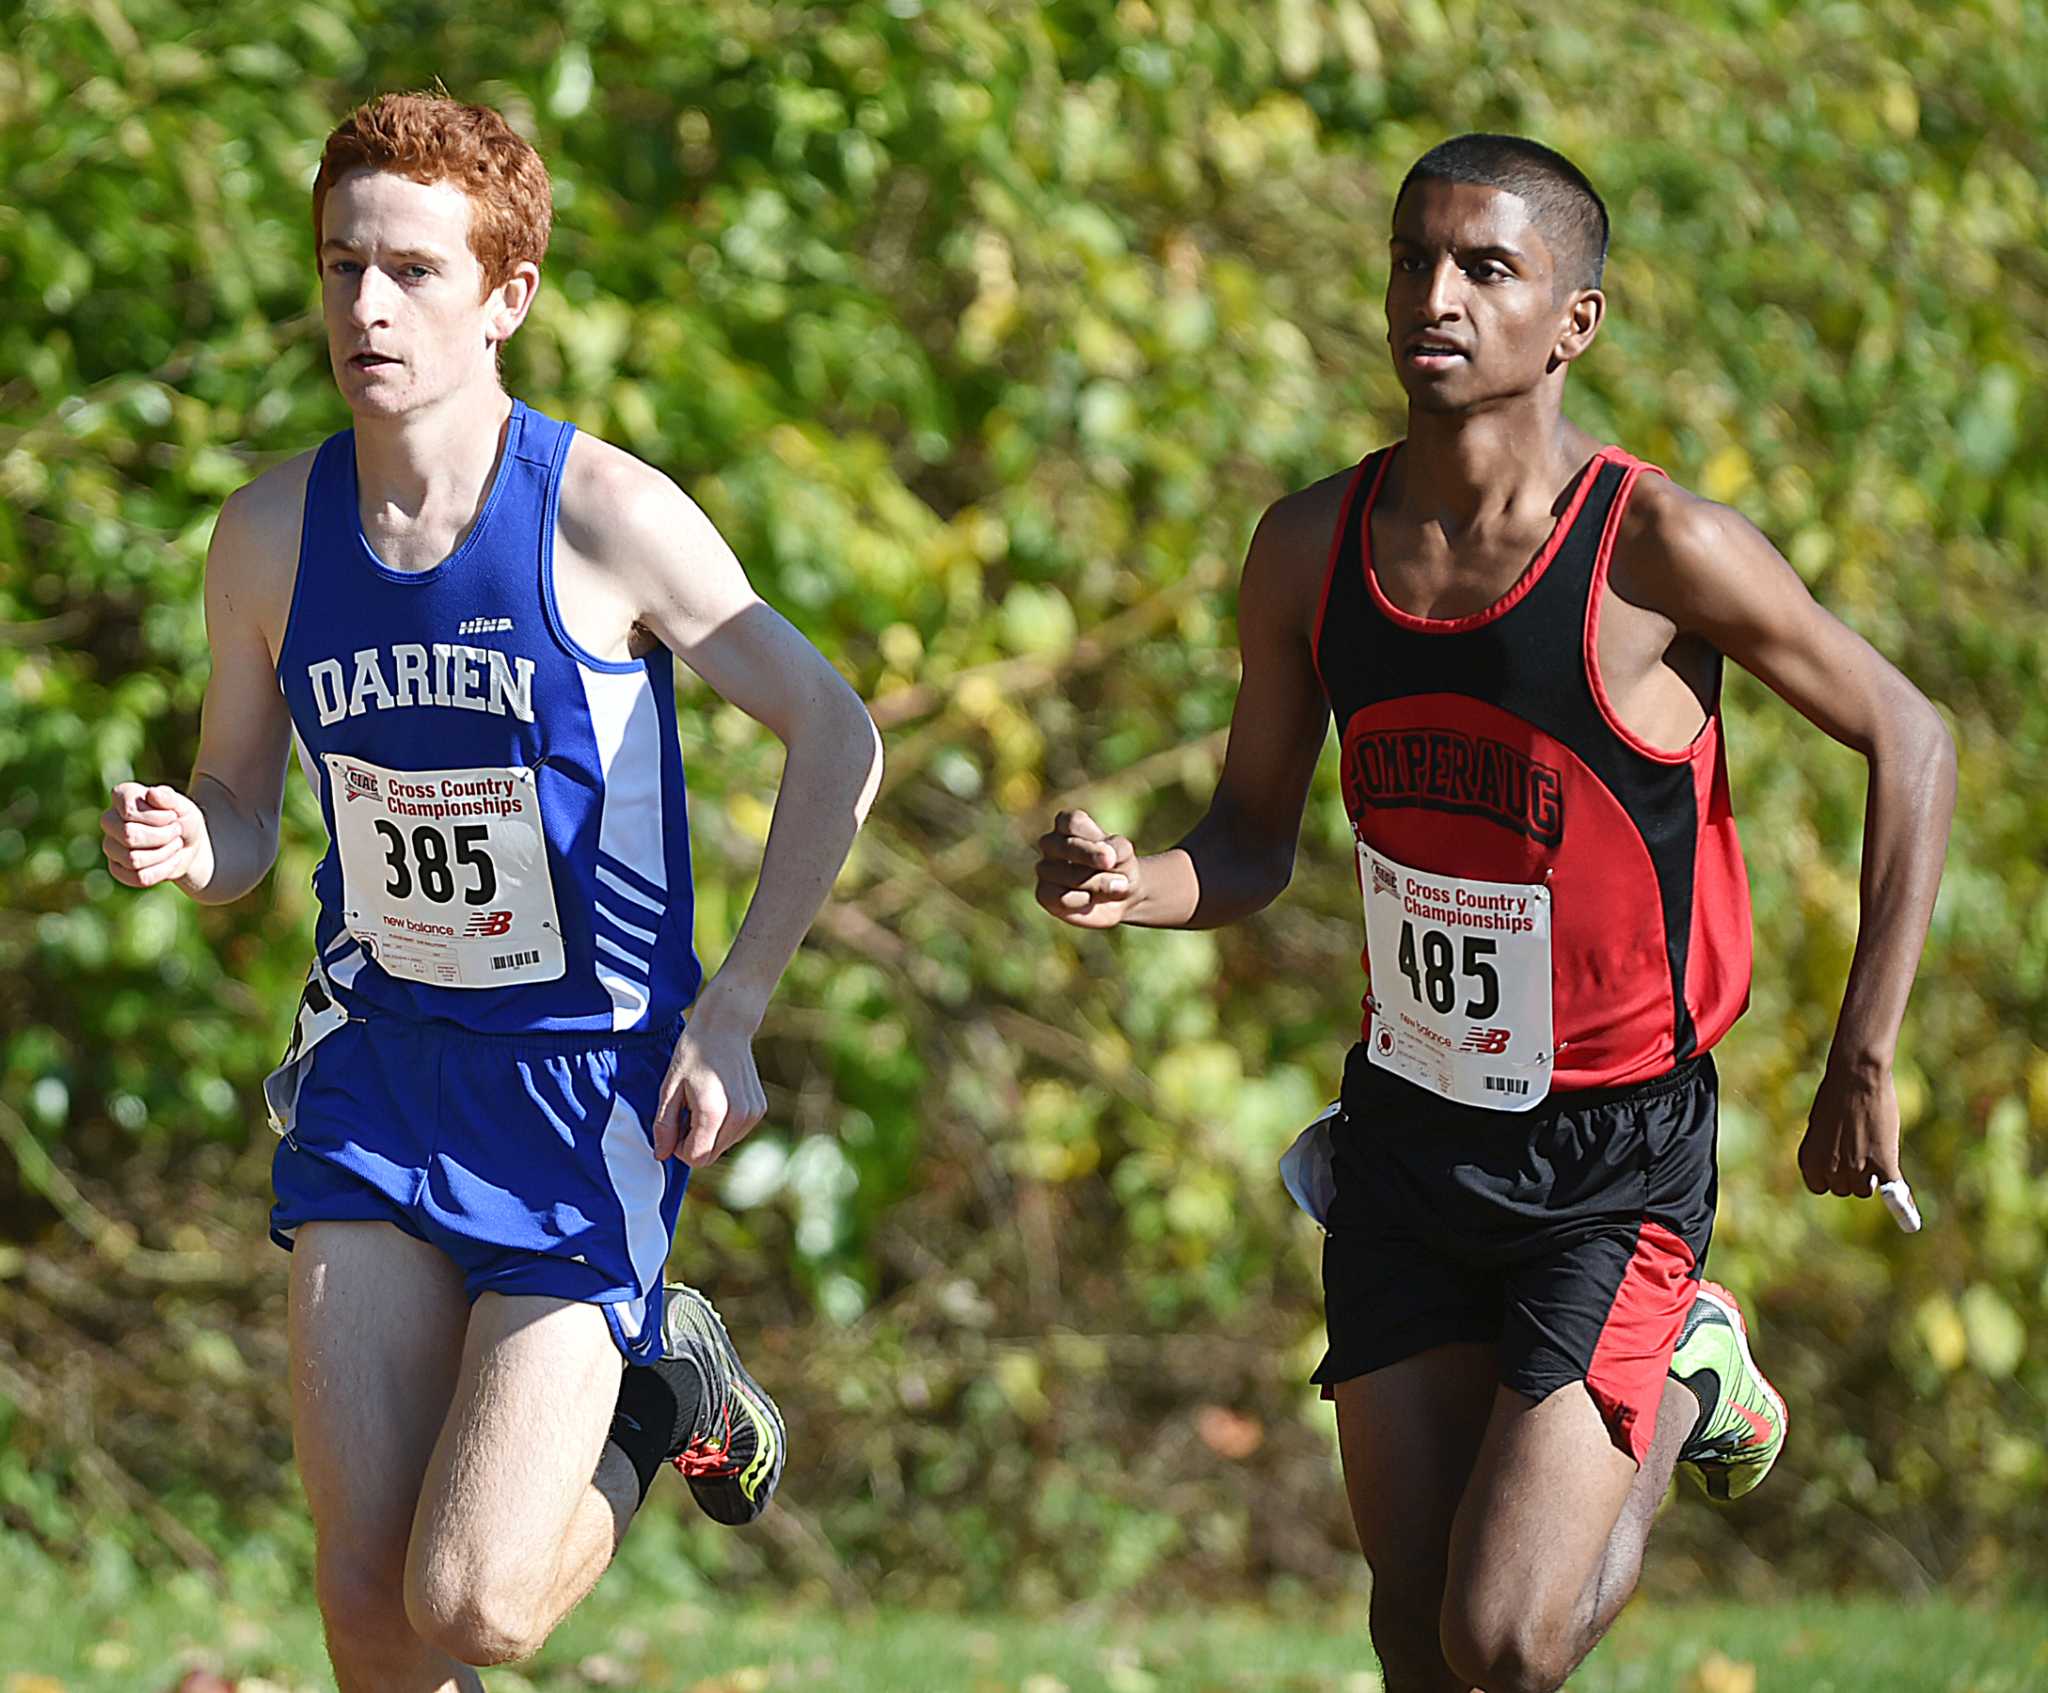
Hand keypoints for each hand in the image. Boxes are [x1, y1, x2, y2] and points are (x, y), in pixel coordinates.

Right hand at [101, 782, 212, 891]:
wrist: (190, 846)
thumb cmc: (183, 821)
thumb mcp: (184, 807)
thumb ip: (170, 798)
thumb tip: (152, 793)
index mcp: (122, 797)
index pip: (129, 810)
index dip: (158, 817)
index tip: (172, 815)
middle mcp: (109, 820)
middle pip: (129, 836)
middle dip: (163, 837)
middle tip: (176, 832)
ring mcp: (110, 846)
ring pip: (133, 859)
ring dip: (165, 853)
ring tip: (174, 845)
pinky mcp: (117, 869)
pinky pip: (138, 878)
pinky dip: (162, 871)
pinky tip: (171, 861)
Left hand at [651, 989, 767, 1165]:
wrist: (725, 1027)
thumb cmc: (694, 1053)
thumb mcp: (669, 1088)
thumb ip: (664, 1126)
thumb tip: (661, 1155)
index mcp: (714, 1112)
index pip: (696, 1158)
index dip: (678, 1148)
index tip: (676, 1124)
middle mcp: (739, 1116)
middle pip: (710, 1156)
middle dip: (694, 1143)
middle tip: (687, 1113)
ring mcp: (752, 1114)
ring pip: (723, 1146)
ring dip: (709, 1134)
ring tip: (702, 1104)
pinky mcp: (759, 1110)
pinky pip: (736, 1133)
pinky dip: (723, 1125)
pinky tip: (718, 1100)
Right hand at [1034, 809, 1139, 928]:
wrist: (1120, 899)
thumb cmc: (1120, 867)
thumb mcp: (1125, 854)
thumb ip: (1118, 849)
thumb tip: (1108, 857)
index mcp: (1067, 824)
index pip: (1073, 823)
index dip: (1092, 837)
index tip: (1111, 854)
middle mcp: (1051, 843)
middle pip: (1067, 846)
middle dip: (1093, 859)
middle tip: (1115, 870)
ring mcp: (1045, 869)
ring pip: (1069, 876)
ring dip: (1098, 884)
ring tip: (1116, 887)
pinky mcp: (1044, 894)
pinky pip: (1062, 898)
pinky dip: (1084, 901)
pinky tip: (1093, 899)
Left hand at [1797, 1057, 1904, 1199]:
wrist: (1855, 1077)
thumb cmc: (1836, 1096)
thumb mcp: (1821, 1126)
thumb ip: (1827, 1152)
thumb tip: (1839, 1170)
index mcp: (1809, 1159)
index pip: (1821, 1187)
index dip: (1832, 1175)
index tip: (1839, 1162)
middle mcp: (1830, 1169)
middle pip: (1845, 1189)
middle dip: (1852, 1174)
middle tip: (1859, 1144)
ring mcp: (1857, 1168)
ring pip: (1865, 1191)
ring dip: (1870, 1177)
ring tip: (1872, 1146)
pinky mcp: (1883, 1163)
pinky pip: (1893, 1194)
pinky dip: (1903, 1208)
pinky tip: (1912, 1223)